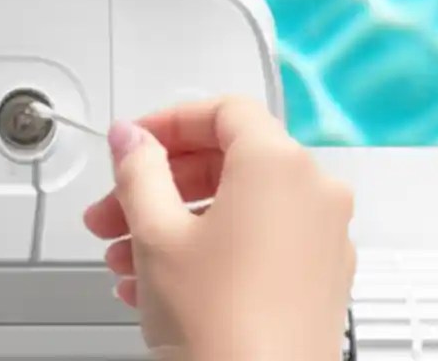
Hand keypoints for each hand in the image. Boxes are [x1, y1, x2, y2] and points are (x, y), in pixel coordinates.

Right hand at [84, 97, 354, 360]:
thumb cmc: (219, 325)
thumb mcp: (156, 233)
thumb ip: (138, 170)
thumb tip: (131, 139)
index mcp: (280, 166)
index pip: (223, 111)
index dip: (167, 123)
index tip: (132, 144)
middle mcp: (315, 195)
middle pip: (228, 160)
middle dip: (159, 183)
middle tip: (114, 209)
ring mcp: (324, 239)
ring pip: (238, 206)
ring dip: (174, 222)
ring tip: (126, 257)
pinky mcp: (320, 280)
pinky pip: (258, 242)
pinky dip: (209, 248)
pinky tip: (160, 281)